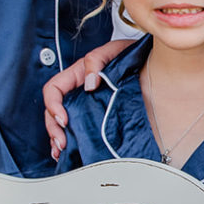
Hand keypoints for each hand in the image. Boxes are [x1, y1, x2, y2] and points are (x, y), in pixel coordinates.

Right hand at [43, 39, 131, 158]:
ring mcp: (86, 106)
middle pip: (54, 111)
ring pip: (63, 123)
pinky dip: (73, 143)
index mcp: (77, 75)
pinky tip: (70, 153)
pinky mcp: (97, 117)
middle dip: (54, 128)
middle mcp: (78, 92)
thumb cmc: (130, 54)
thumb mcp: (113, 50)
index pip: (54, 89)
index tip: (63, 119)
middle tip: (62, 143)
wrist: (150, 65)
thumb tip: (89, 82)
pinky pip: (79, 130)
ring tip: (62, 152)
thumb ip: (96, 60)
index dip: (53, 105)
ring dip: (59, 138)